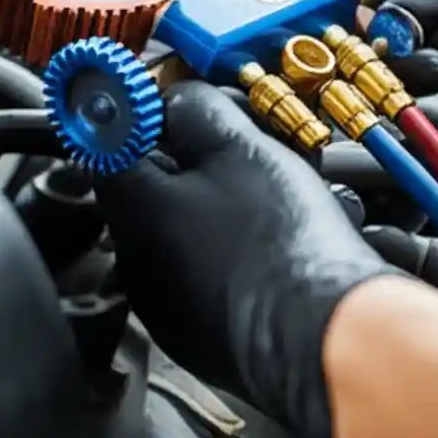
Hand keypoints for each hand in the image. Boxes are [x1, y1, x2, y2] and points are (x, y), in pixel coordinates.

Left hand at [95, 81, 395, 437]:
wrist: (323, 333)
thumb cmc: (279, 242)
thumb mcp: (238, 148)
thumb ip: (198, 113)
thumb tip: (180, 99)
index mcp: (134, 213)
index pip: (114, 150)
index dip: (149, 121)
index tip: (176, 110)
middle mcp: (140, 267)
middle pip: (162, 194)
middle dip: (209, 168)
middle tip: (254, 151)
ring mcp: (172, 309)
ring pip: (198, 237)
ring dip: (237, 211)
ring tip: (292, 200)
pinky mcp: (209, 338)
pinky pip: (220, 280)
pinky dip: (250, 258)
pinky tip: (295, 245)